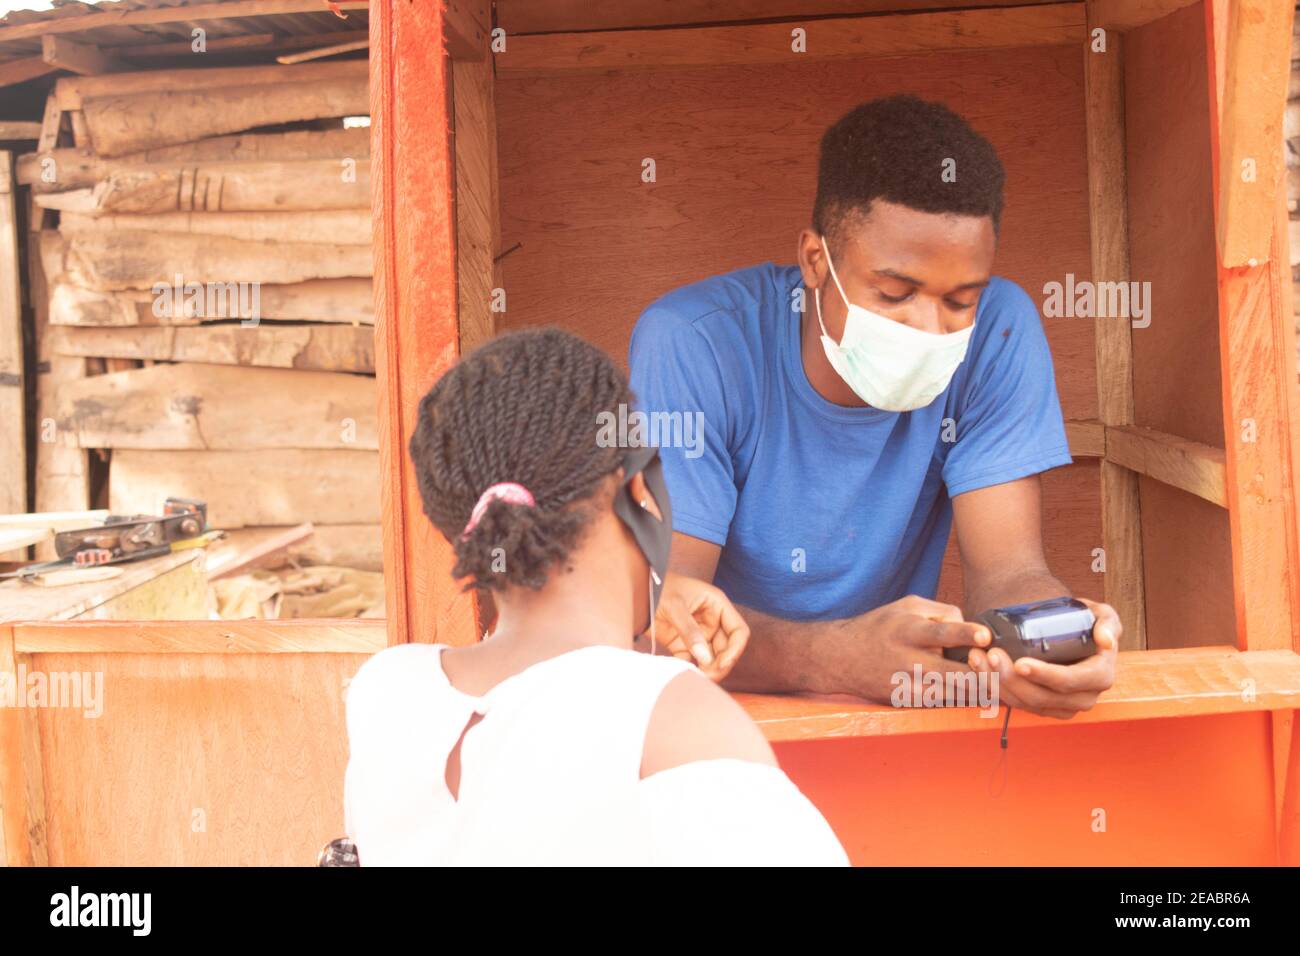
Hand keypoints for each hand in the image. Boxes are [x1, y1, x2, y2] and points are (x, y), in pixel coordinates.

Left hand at [647, 572, 749, 681]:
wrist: (633, 591)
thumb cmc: (657, 588)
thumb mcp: (675, 606)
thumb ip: (690, 631)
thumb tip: (706, 659)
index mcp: (717, 605)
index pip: (738, 631)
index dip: (735, 650)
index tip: (722, 664)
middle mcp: (712, 620)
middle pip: (726, 649)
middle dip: (720, 664)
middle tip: (707, 676)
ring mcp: (698, 634)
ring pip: (711, 658)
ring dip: (707, 670)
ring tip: (695, 678)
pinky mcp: (683, 644)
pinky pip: (692, 661)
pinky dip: (690, 669)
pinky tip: (682, 674)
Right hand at [849, 595, 992, 702]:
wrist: (842, 658)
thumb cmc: (881, 627)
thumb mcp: (906, 606)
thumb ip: (941, 611)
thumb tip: (972, 628)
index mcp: (909, 631)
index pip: (940, 632)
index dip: (965, 634)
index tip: (985, 637)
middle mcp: (908, 660)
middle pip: (954, 672)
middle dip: (983, 674)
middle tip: (1004, 671)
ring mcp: (907, 685)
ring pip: (953, 693)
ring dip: (978, 690)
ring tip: (999, 686)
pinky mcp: (907, 701)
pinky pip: (943, 703)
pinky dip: (962, 699)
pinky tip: (977, 694)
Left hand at [966, 597, 1119, 718]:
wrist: (1066, 631)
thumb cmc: (1086, 621)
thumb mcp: (1103, 614)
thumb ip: (1108, 622)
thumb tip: (1106, 641)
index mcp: (1100, 677)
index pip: (1069, 682)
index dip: (1044, 676)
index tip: (1019, 662)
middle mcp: (1084, 697)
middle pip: (1042, 697)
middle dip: (1012, 680)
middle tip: (990, 655)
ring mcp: (1062, 706)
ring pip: (1024, 704)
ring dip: (997, 684)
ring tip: (979, 657)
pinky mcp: (1042, 708)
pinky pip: (1016, 704)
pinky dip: (994, 689)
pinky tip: (979, 669)